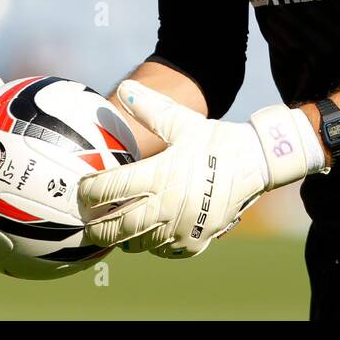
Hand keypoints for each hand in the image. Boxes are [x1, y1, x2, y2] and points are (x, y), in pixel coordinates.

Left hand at [77, 79, 323, 258]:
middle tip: (88, 224)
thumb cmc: (216, 140)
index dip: (89, 192)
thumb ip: (150, 108)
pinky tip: (149, 235)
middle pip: (117, 226)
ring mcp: (181, 228)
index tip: (81, 191)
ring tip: (117, 229)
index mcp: (159, 175)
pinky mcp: (196, 242)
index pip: (109, 188)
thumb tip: (125, 88)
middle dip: (96, 228)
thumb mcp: (183, 121)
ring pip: (139, 243)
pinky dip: (152, 246)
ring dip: (124, 238)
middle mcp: (166, 205)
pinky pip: (164, 251)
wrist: (257, 163)